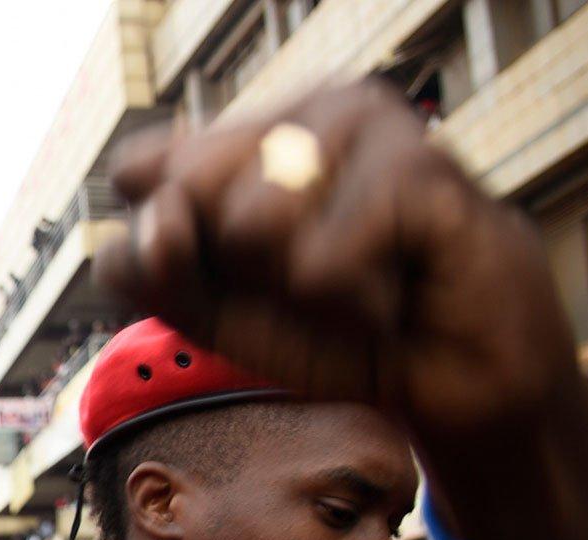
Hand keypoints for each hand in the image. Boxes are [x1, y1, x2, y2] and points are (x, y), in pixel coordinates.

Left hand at [98, 81, 587, 539]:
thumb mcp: (207, 309)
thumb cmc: (330, 332)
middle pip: (185, 194)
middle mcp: (303, 110)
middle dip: (235, 272)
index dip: (165, 246)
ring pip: (251, 225)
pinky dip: (350, 307)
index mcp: (248, 133)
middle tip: (309, 281)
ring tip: (359, 283)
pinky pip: (322, 266)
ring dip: (300, 292)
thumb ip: (143, 266)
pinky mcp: (421, 167)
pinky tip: (398, 291)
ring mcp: (366, 125)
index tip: (232, 273)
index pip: (136, 169)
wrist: (451, 381)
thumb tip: (158, 226)